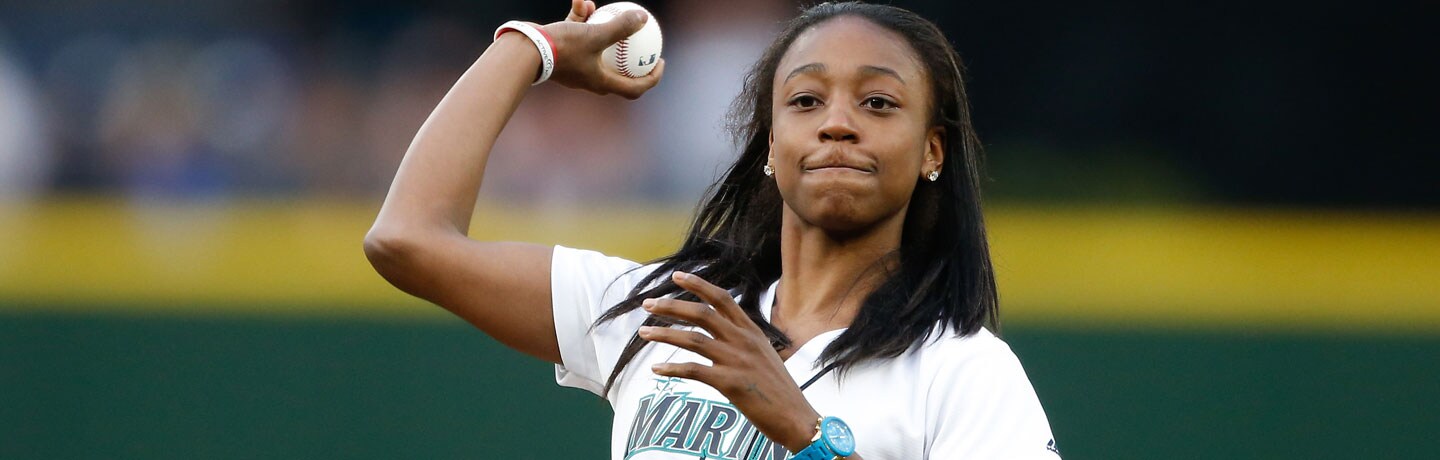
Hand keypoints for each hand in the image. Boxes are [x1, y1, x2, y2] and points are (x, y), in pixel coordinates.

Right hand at [538, 0, 665, 98]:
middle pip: (617, 70)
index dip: (651, 78)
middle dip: (629, 57)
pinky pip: (577, 38)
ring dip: (600, 27)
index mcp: (601, 82)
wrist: (524, 51)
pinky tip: (582, 2)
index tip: (659, 63)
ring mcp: (574, 68)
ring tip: (601, 9)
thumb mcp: (595, 34)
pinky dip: (580, 22)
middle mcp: (589, 79)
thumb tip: (643, 18)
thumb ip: (620, 27)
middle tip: (641, 43)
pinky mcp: (561, 56)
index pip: (634, 88)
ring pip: (595, 47)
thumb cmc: (562, 47)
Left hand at [638, 271, 821, 452]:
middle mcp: (743, 340)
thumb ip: (744, 342)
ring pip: (692, 338)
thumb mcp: (765, 355)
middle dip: (671, 306)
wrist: (796, 417)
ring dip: (664, 333)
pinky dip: (671, 369)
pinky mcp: (729, 382)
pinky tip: (656, 370)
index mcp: (751, 331)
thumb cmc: (779, 390)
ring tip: (643, 332)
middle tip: (647, 304)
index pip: (722, 298)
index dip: (698, 285)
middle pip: (701, 313)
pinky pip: (693, 370)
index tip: (677, 276)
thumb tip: (723, 335)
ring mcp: (736, 360)